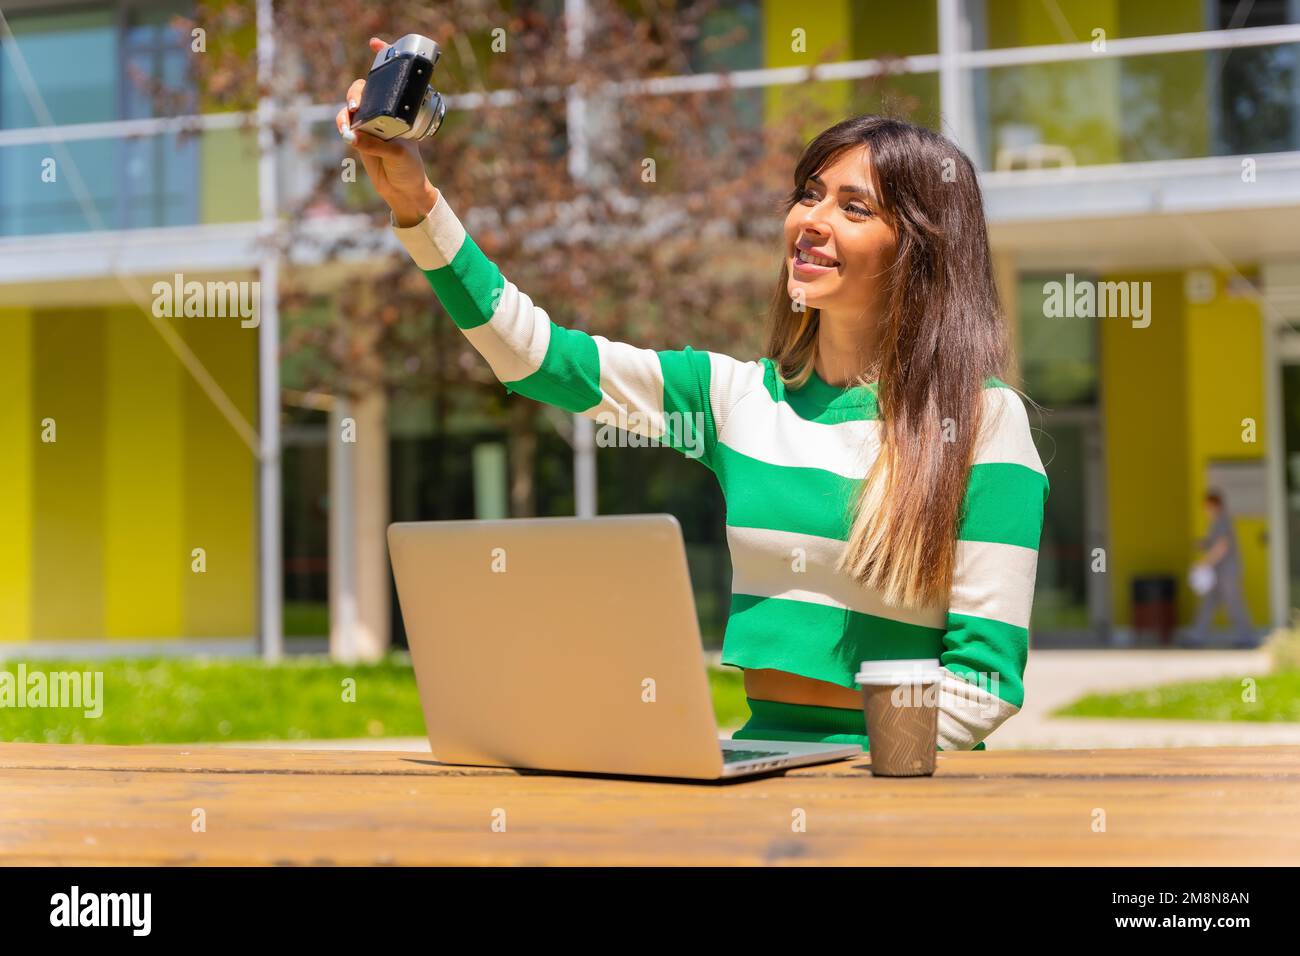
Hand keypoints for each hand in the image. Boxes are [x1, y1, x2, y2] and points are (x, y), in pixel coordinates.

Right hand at [337, 36, 439, 225]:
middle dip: (355, 93)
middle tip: (356, 107)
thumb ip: (377, 144)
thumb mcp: (398, 154)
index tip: (374, 43)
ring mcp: (371, 123)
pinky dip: (344, 127)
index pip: (390, 79)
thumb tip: (353, 137)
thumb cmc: (409, 167)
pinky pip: (346, 126)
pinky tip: (347, 135)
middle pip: (362, 90)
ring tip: (348, 127)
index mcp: (400, 109)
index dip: (382, 57)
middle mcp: (384, 112)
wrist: (403, 190)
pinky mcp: (359, 137)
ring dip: (346, 113)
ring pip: (350, 107)